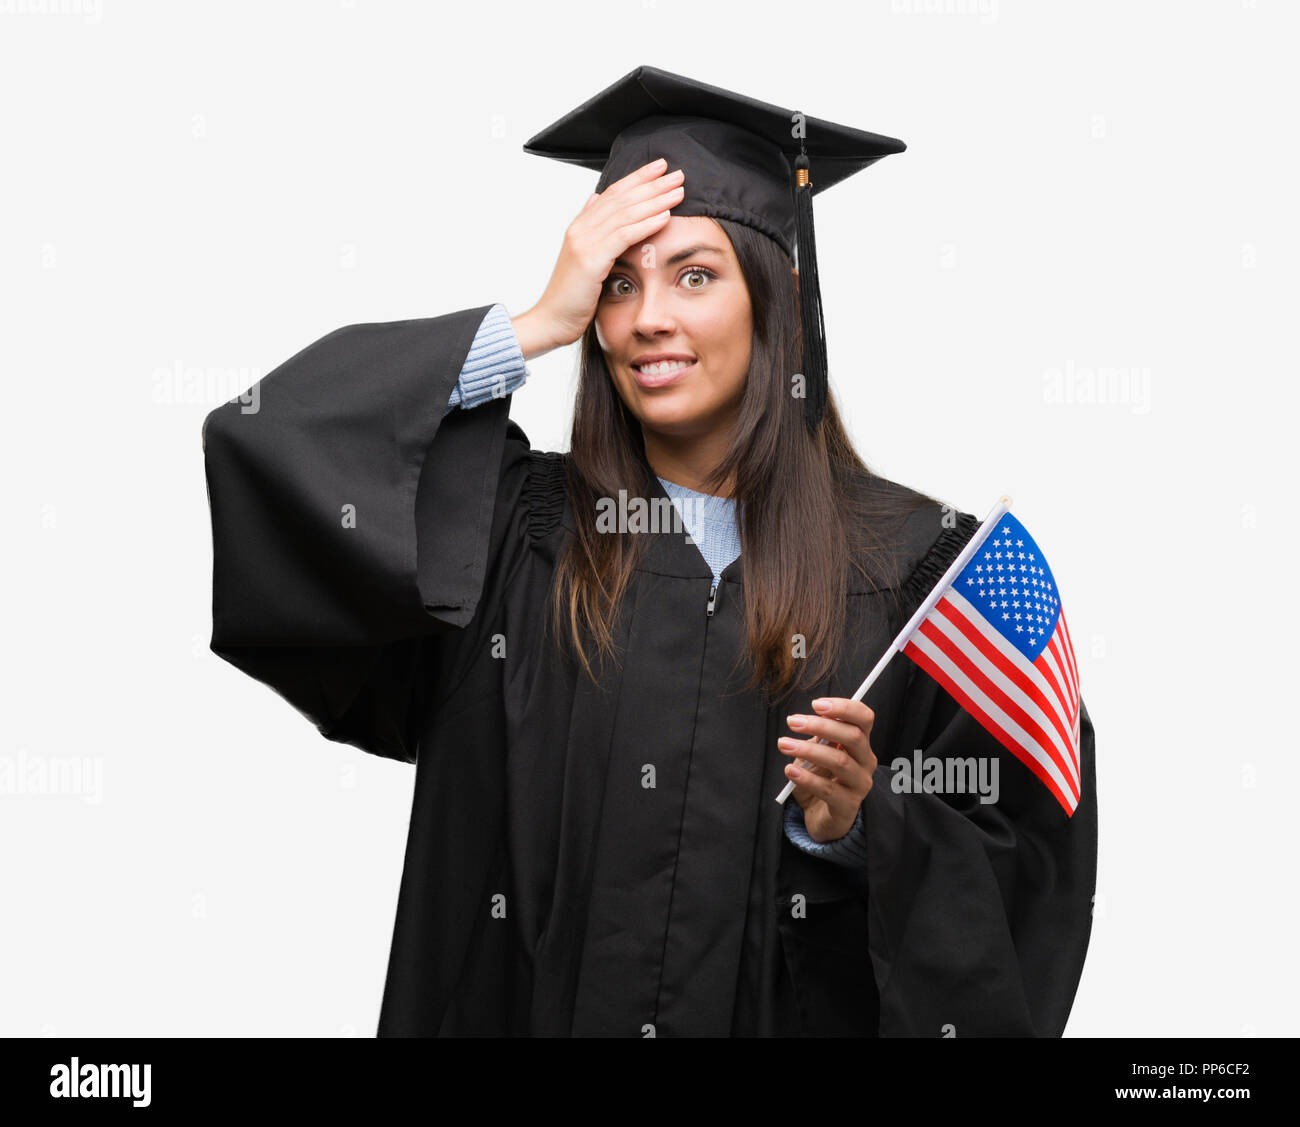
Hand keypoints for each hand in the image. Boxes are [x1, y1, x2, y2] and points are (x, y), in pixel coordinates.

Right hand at [511, 158, 684, 359]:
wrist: (551, 321)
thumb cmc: (571, 298)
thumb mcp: (582, 259)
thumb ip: (591, 230)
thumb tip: (595, 200)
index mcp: (580, 227)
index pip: (612, 194)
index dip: (637, 178)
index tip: (660, 168)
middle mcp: (581, 229)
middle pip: (622, 198)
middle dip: (651, 184)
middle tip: (678, 174)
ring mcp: (584, 243)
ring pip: (625, 213)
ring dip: (655, 200)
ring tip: (678, 190)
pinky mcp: (591, 260)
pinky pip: (624, 236)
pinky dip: (646, 224)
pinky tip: (666, 215)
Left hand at [779, 698, 877, 842]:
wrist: (822, 817)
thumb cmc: (821, 778)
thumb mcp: (818, 753)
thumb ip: (818, 738)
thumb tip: (803, 721)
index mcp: (860, 744)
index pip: (864, 718)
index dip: (843, 708)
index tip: (816, 704)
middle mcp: (866, 762)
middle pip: (852, 737)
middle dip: (821, 726)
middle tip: (793, 722)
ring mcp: (860, 785)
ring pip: (839, 761)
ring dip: (808, 750)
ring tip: (784, 745)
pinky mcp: (848, 807)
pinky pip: (828, 789)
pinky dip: (807, 778)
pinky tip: (790, 771)